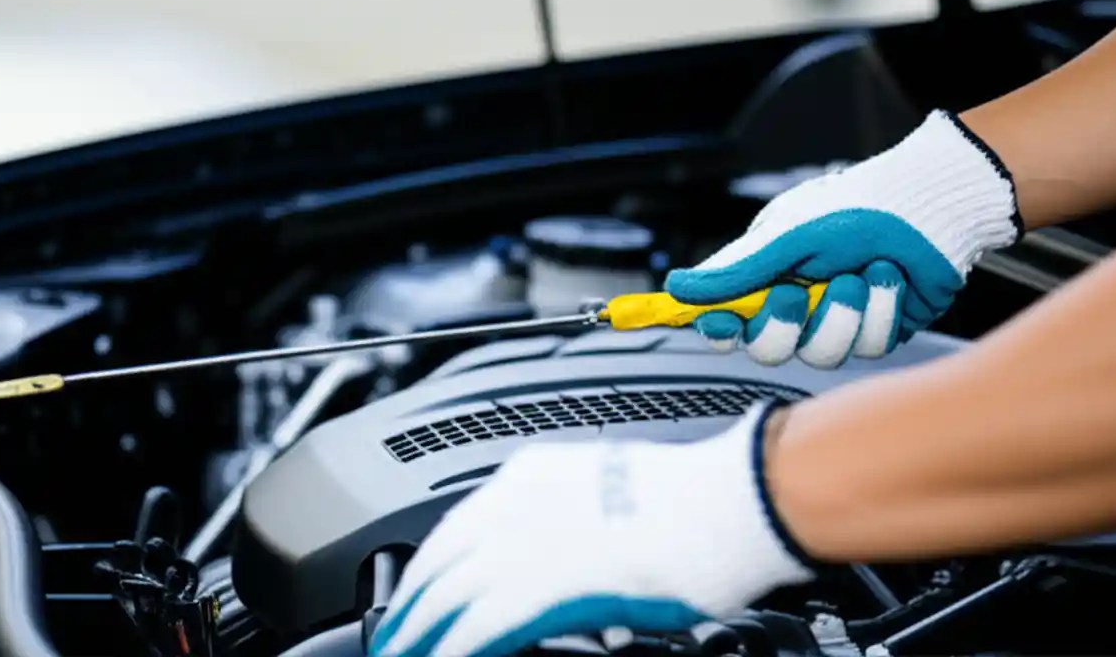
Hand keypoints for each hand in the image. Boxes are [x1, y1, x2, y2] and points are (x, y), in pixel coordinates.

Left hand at [368, 401, 812, 656]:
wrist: (723, 504)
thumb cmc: (689, 499)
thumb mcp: (608, 490)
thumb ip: (565, 518)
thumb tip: (554, 554)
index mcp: (528, 476)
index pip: (454, 527)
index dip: (427, 568)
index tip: (416, 594)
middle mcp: (512, 503)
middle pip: (436, 564)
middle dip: (409, 608)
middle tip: (393, 638)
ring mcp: (521, 543)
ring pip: (444, 599)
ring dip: (418, 636)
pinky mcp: (539, 586)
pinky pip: (476, 629)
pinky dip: (451, 651)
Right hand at [666, 110, 1022, 368]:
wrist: (931, 206)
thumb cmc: (858, 207)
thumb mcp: (785, 236)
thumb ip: (733, 271)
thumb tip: (677, 287)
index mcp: (768, 274)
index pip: (727, 318)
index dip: (719, 329)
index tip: (721, 323)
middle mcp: (800, 301)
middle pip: (767, 349)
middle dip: (782, 324)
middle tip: (796, 292)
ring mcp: (840, 319)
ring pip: (820, 353)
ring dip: (841, 312)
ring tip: (858, 272)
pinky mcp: (880, 330)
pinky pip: (868, 345)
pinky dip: (880, 309)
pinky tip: (888, 277)